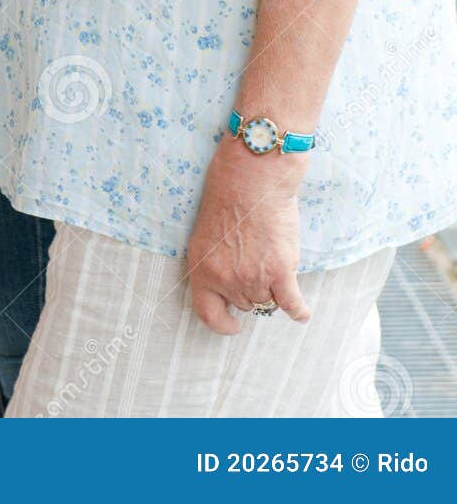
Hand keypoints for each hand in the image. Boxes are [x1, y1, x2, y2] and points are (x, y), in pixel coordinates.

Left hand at [185, 137, 310, 334]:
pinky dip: (299, 311)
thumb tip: (229, 283)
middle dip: (250, 289)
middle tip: (256, 262)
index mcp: (202, 269)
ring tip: (274, 260)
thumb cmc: (227, 195)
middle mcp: (226, 279)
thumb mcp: (206, 232)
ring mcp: (253, 278)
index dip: (221, 324)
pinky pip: (292, 304)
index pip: (207, 312)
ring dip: (273, 288)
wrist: (251, 177)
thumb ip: (215, 261)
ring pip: (268, 300)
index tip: (232, 326)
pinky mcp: (280, 271)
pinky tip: (302, 312)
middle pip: (245, 303)